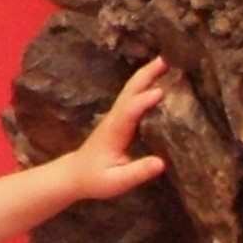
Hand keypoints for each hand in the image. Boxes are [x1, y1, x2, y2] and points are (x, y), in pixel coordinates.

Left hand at [69, 58, 174, 199]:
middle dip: (148, 74)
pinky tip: (159, 77)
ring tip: (168, 60)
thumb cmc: (94, 179)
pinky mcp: (120, 117)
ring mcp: (117, 114)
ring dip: (148, 73)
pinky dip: (146, 82)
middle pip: (131, 90)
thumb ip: (137, 172)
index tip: (160, 92)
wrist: (75, 174)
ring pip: (132, 88)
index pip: (129, 112)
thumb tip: (161, 163)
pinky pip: (134, 95)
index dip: (143, 101)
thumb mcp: (115, 182)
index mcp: (114, 131)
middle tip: (168, 59)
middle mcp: (115, 117)